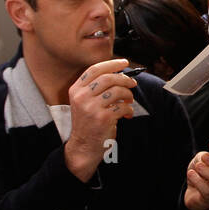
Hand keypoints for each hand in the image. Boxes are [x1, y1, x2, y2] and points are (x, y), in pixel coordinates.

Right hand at [64, 59, 136, 181]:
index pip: (94, 70)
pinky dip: (129, 110)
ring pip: (118, 91)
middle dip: (124, 79)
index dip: (111, 64)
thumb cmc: (88, 123)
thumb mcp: (84, 102)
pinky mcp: (103, 118)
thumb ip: (96, 88)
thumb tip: (120, 73)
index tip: (124, 63)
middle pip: (108, 78)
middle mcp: (82, 97)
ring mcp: (92, 108)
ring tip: (128, 101)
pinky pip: (123, 107)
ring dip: (128, 95)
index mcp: (76, 90)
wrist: (83, 146)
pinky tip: (127, 114)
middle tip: (133, 83)